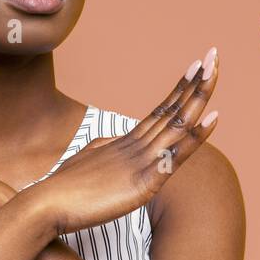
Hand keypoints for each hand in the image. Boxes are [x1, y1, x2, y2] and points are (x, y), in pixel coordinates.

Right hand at [35, 47, 220, 235]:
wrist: (44, 205)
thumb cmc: (63, 188)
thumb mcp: (89, 162)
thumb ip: (106, 149)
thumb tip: (115, 143)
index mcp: (127, 142)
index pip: (161, 110)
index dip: (181, 89)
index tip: (196, 67)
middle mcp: (137, 144)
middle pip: (174, 108)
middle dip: (196, 82)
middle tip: (213, 54)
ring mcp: (142, 159)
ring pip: (178, 123)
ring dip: (200, 95)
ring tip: (214, 69)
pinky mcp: (145, 180)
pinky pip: (177, 154)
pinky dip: (197, 135)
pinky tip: (214, 116)